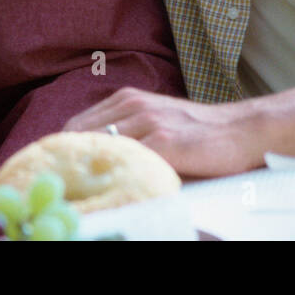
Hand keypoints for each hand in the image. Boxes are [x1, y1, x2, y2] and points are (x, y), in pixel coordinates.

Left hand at [62, 87, 258, 178]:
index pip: (75, 125)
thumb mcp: (156, 119)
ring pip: (100, 148)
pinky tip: (110, 194)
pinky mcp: (166, 143)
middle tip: (58, 187)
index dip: (61, 150)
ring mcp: (148, 123)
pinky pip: (128, 163)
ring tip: (76, 195)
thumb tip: (90, 160)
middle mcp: (132, 106)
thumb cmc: (198, 130)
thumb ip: (127, 132)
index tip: (53, 171)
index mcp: (126, 99)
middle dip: (66, 162)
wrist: (241, 129)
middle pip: (79, 135)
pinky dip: (115, 179)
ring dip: (86, 172)